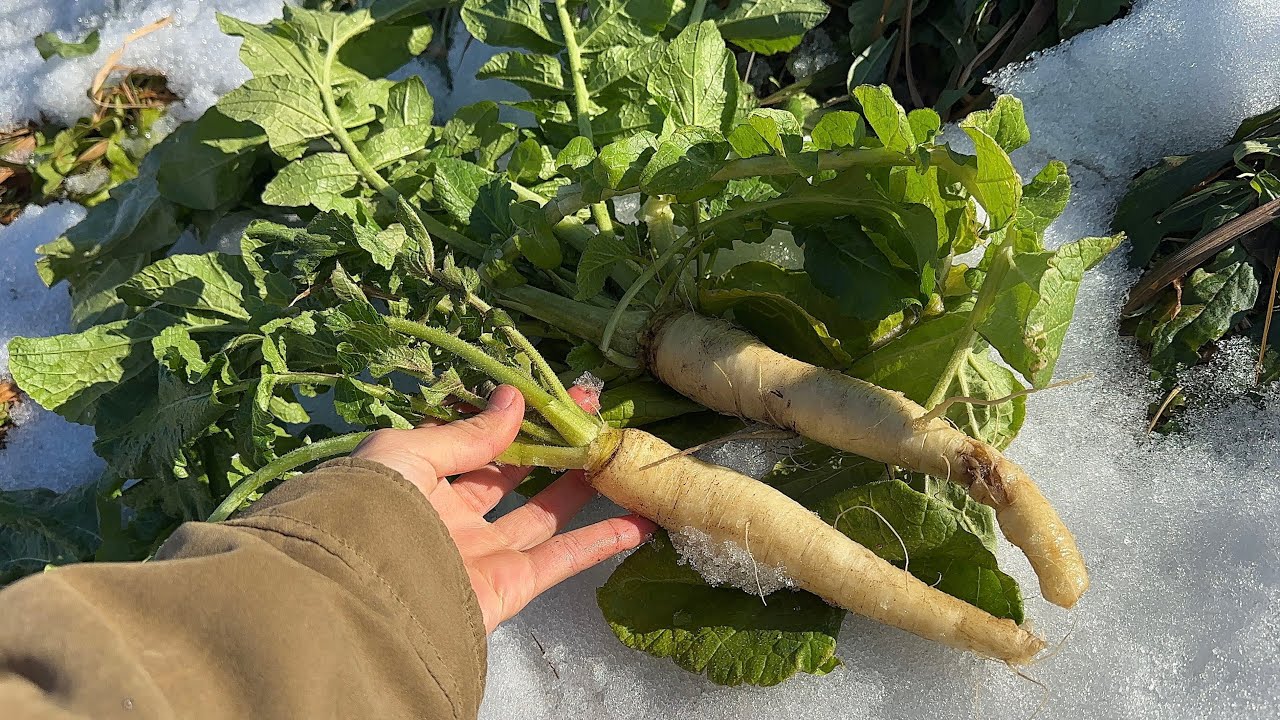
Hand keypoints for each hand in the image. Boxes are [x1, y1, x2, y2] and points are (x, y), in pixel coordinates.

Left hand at [350, 385, 655, 632]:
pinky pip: (561, 559)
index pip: (475, 443)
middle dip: (554, 444)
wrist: (362, 596)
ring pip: (544, 514)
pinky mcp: (509, 586)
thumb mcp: (408, 453)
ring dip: (583, 487)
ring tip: (620, 456)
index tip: (555, 396)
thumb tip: (514, 399)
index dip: (515, 418)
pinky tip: (638, 521)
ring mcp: (483, 553)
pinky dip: (601, 542)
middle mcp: (452, 517)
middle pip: (515, 475)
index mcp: (419, 481)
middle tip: (594, 415)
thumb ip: (466, 433)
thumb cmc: (372, 510)